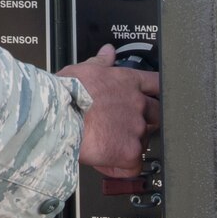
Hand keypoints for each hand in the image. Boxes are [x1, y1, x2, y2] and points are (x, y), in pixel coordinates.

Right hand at [58, 45, 160, 178]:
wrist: (59, 117)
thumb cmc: (66, 94)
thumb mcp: (83, 69)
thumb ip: (101, 61)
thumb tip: (108, 51)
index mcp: (128, 82)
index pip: (157, 83)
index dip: (156, 92)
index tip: (153, 97)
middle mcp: (137, 104)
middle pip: (158, 114)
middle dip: (147, 120)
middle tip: (124, 127)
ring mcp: (136, 129)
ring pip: (144, 140)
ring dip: (130, 144)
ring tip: (107, 144)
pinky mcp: (130, 152)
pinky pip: (132, 165)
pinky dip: (120, 166)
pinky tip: (105, 160)